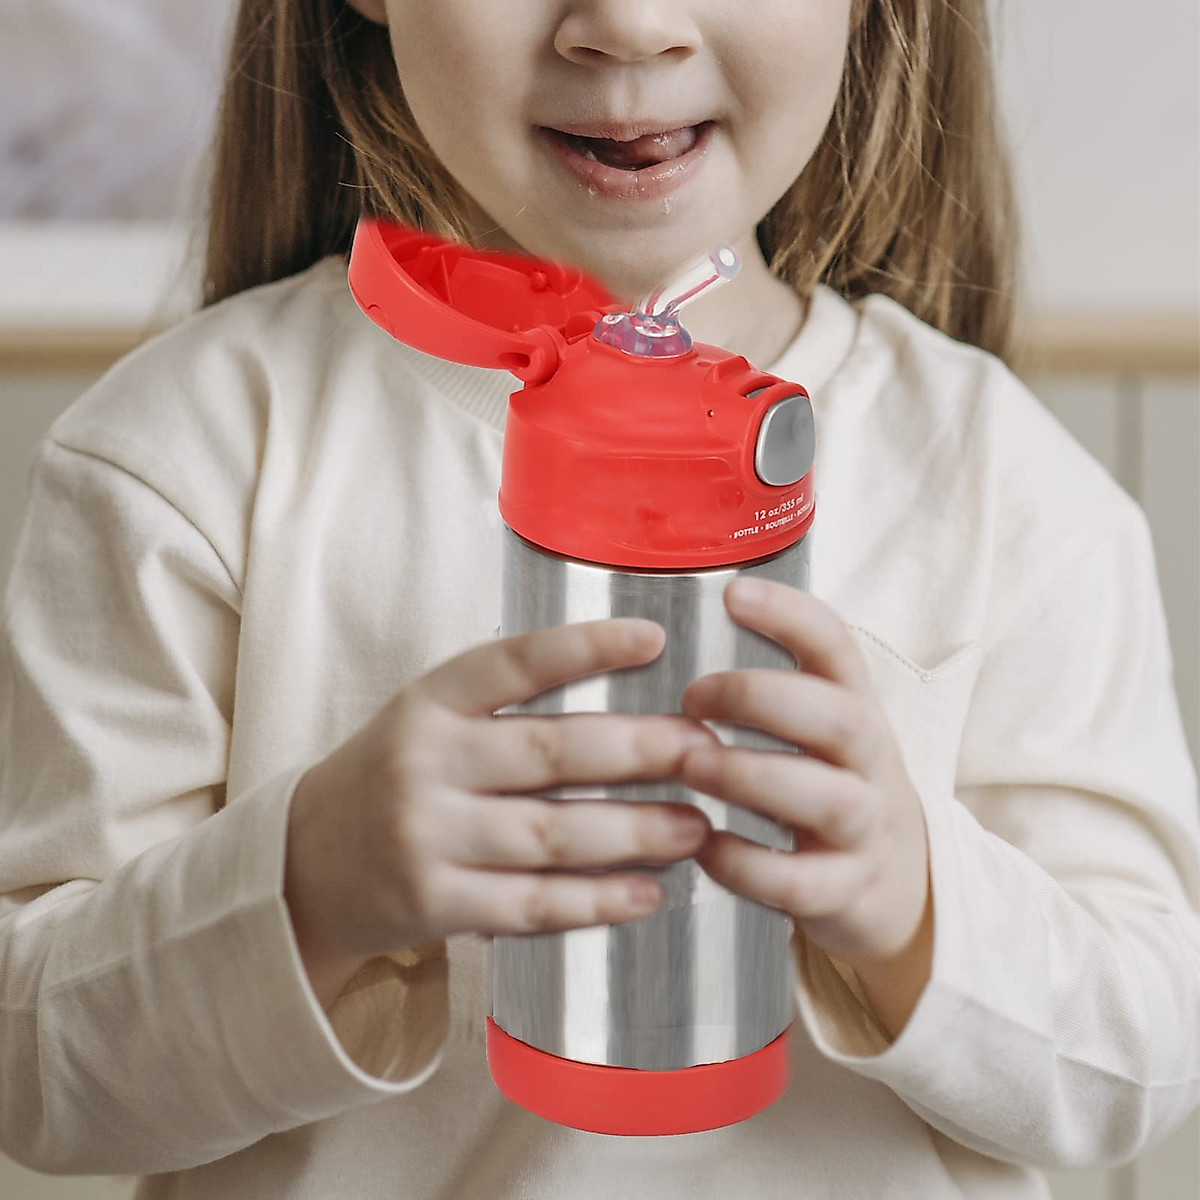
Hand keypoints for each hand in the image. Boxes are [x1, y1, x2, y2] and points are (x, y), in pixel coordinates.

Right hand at [284, 619, 714, 1007]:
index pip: (514, 663)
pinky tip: (648, 891)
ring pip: (553, 834)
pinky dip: (597, 900)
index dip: (586, 648)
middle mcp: (425, 761)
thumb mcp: (430, 717)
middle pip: (553, 752)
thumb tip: (631, 698)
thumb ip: (507, 705)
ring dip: (636, 831)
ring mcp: (427, 836)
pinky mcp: (435, 904)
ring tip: (697, 826)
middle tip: (706, 751)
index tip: (655, 640)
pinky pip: (533, 904)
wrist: (307, 863)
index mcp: (430, 701)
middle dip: (642, 750)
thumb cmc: (396, 775)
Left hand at [678, 577, 932, 1036]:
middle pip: (839, 718)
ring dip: (751, 776)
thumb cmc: (836, 787)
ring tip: (691, 765)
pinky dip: (747, 863)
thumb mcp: (824, 729)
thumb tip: (691, 634)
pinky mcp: (846, 892)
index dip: (790, 616)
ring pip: (824, 798)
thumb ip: (778, 686)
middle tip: (695, 696)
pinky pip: (799, 882)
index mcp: (856, 708)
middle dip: (763, 698)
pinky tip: (705, 844)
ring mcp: (865, 830)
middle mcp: (870, 762)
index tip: (734, 593)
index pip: (837, 648)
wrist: (900, 885)